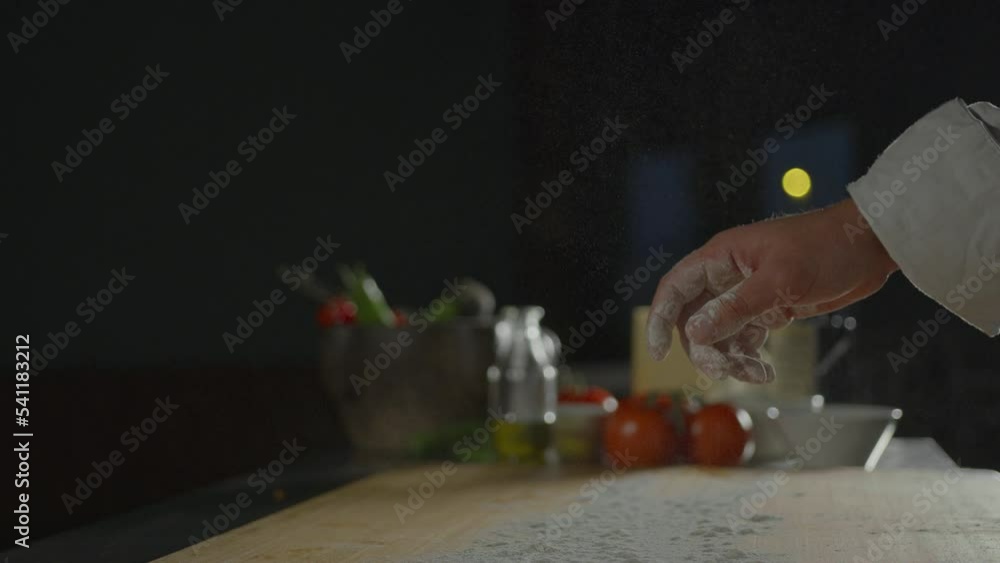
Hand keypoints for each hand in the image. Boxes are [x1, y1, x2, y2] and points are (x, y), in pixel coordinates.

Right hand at [645, 199, 897, 381]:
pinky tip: (766, 372)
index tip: (658, 353)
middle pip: (695, 319)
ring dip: (730, 358)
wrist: (871, 246)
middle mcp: (728, 275)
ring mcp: (748, 293)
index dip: (661, 319)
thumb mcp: (781, 280)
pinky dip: (750, 358)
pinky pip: (745, 339)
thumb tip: (694, 334)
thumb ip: (736, 308)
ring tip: (756, 375)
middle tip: (723, 371)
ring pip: (720, 334)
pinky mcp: (769, 308)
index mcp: (721, 256)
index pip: (676, 287)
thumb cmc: (827, 248)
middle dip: (705, 349)